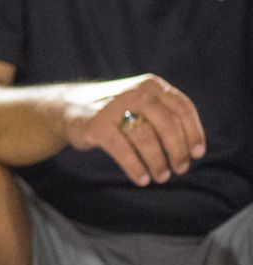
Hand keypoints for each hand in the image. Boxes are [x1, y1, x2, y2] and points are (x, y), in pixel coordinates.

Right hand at [62, 73, 205, 185]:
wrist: (68, 107)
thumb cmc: (116, 111)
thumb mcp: (143, 102)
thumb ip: (166, 114)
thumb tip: (193, 148)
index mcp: (151, 85)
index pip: (182, 108)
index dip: (194, 133)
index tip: (197, 154)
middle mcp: (134, 91)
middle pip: (167, 124)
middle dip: (178, 151)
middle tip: (180, 169)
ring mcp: (113, 107)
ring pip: (146, 138)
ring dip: (158, 162)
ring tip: (161, 177)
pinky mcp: (97, 124)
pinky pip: (123, 150)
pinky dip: (135, 167)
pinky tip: (142, 179)